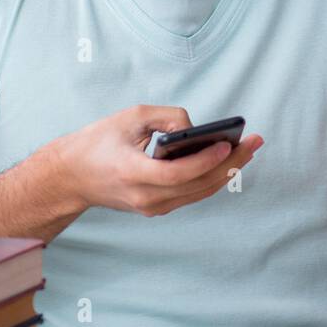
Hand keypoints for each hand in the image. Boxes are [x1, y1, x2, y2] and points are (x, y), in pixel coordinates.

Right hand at [52, 105, 263, 216]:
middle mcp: (144, 197)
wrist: (71, 177)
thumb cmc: (98, 142)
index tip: (227, 143)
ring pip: (199, 193)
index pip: (177, 174)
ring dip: (226, 172)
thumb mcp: (129, 117)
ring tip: (249, 150)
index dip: (205, 160)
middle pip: (197, 185)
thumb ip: (166, 118)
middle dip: (230, 163)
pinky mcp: (155, 209)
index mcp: (132, 174)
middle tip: (255, 142)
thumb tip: (196, 129)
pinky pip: (191, 195)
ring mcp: (151, 208)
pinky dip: (211, 178)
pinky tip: (229, 162)